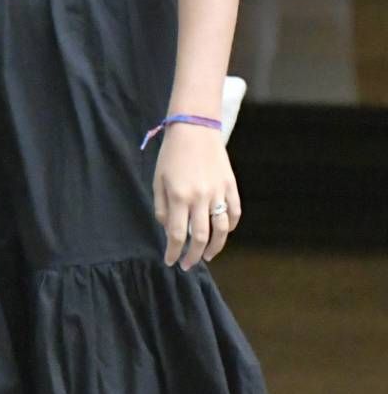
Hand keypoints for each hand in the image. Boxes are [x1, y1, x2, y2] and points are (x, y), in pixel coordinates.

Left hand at [152, 124, 240, 269]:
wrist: (195, 128)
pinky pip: (234, 212)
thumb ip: (163, 209)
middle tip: (188, 265)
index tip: (170, 261)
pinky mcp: (230, 185)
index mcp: (179, 197)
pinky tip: (222, 233)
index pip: (177, 235)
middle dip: (193, 256)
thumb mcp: (158, 181)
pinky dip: (230, 226)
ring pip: (221, 229)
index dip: (174, 252)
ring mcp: (218, 192)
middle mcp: (200, 197)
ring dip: (215, 247)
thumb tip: (169, 231)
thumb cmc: (172, 155)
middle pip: (201, 237)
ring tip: (207, 256)